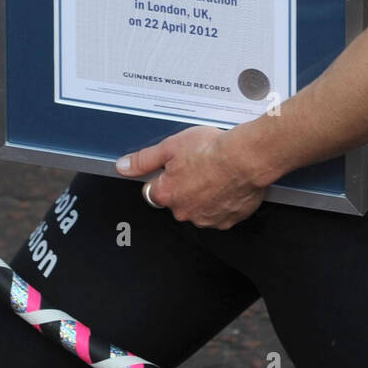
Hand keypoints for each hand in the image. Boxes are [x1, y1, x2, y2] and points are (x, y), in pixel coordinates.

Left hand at [116, 126, 266, 229]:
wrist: (244, 158)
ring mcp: (206, 218)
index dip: (165, 178)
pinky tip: (228, 184)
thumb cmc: (211, 150)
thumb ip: (144, 159)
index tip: (175, 169)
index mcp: (166, 194)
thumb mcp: (170, 146)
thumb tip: (123, 166)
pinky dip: (223, 202)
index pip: (154, 191)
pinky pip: (221, 213)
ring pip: (200, 208)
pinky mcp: (227, 220)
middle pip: (179, 201)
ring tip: (216, 173)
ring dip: (205, 195)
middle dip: (186, 186)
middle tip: (199, 166)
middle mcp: (184, 211)